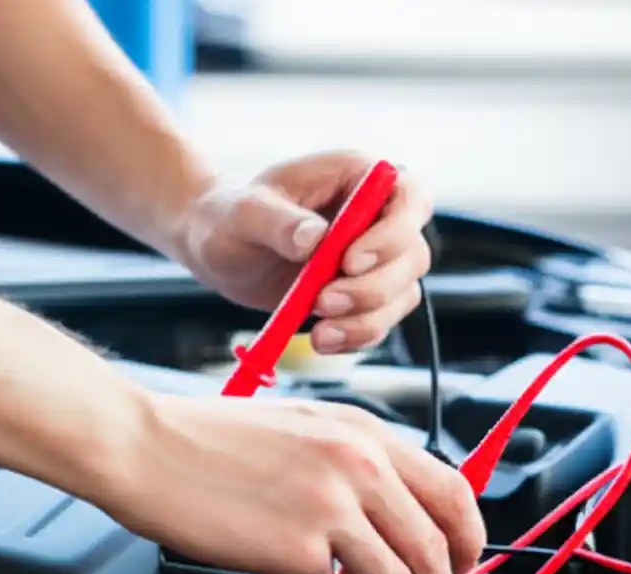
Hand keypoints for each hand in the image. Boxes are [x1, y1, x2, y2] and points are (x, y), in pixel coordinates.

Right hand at [102, 393, 485, 573]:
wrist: (144, 445)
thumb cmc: (208, 439)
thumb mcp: (303, 429)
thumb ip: (356, 469)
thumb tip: (399, 526)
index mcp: (365, 431)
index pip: (456, 492)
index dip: (466, 542)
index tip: (452, 566)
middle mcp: (360, 464)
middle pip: (441, 551)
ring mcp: (331, 505)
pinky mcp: (298, 546)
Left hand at [173, 152, 433, 353]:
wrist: (218, 247)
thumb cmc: (231, 215)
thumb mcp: (244, 212)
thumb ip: (278, 221)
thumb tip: (314, 238)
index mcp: (358, 176)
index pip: (409, 196)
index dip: (393, 232)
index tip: (349, 260)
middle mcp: (376, 216)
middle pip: (412, 255)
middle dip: (373, 287)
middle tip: (323, 302)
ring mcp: (374, 258)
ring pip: (402, 293)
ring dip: (366, 320)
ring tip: (320, 334)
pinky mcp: (362, 294)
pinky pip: (380, 321)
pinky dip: (357, 336)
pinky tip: (323, 340)